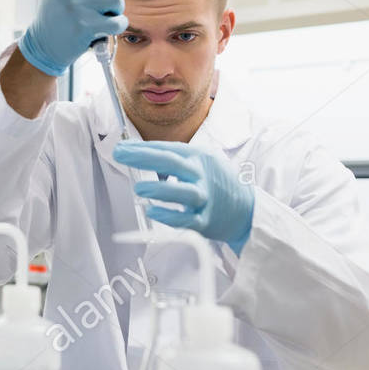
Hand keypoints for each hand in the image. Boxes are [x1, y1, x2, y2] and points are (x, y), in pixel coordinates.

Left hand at [113, 141, 254, 252]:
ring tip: (138, 188)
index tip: (121, 148)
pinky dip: (169, 216)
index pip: (168, 149)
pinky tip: (153, 211)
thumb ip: (174, 158)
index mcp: (199, 158)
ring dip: (159, 190)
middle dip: (144, 157)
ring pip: (183, 193)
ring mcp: (206, 199)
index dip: (142, 148)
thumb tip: (139, 155)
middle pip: (173, 163)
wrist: (247, 210)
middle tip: (121, 155)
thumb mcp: (202, 161)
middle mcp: (203, 176)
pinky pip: (186, 220)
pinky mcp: (206, 221)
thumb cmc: (217, 183)